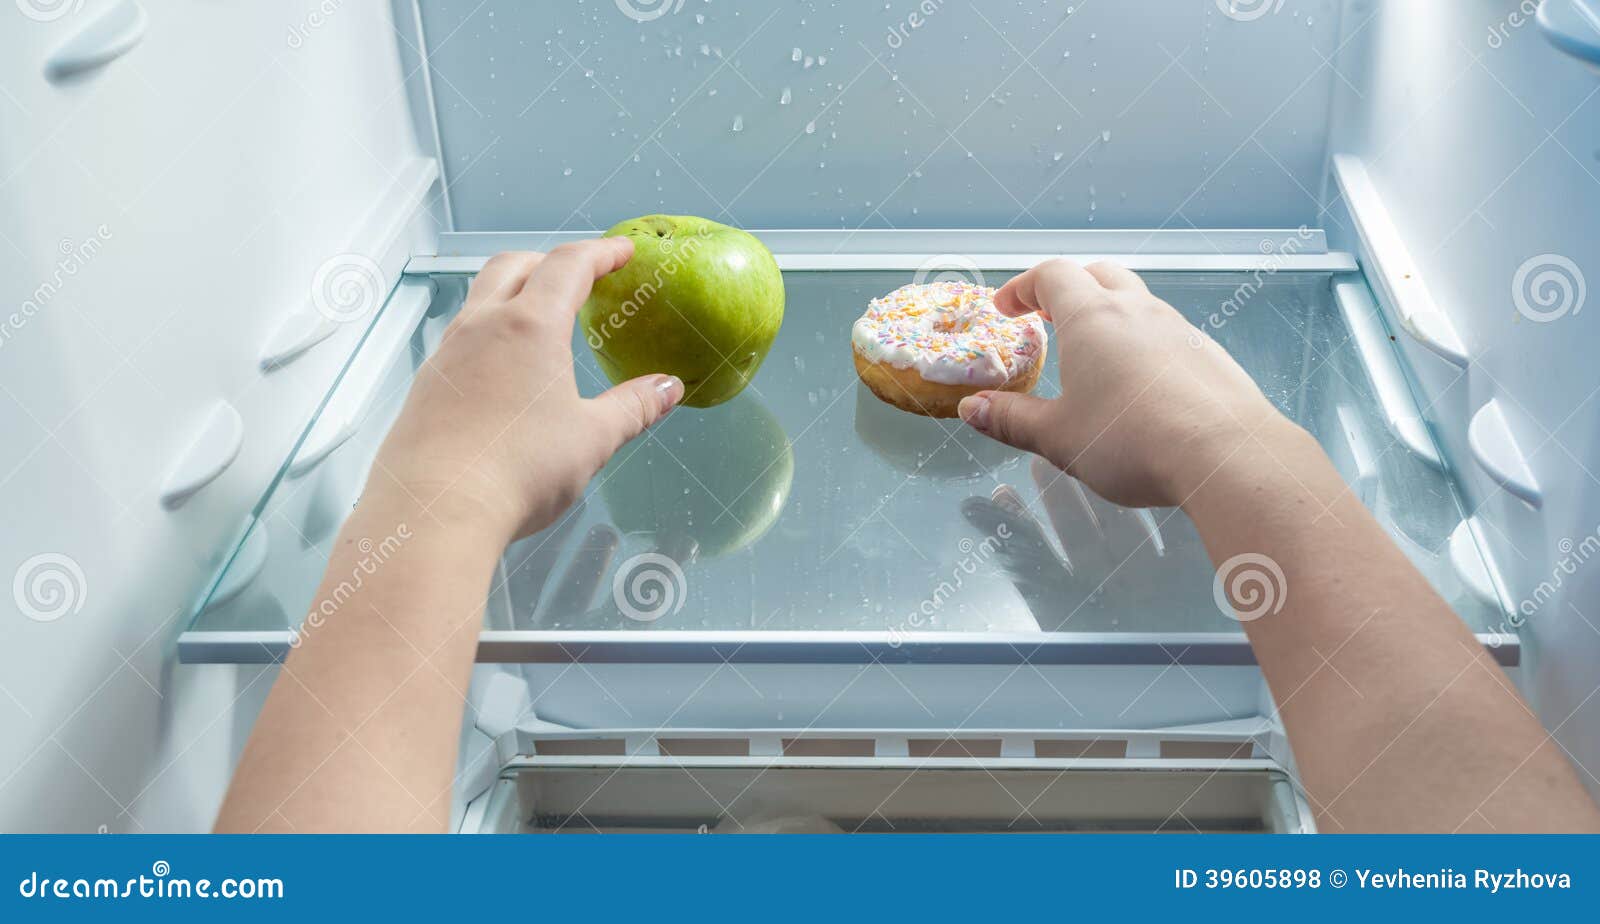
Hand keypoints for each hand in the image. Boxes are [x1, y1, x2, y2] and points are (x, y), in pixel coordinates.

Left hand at [371, 240, 683, 542]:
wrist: (433, 511)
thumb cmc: (516, 470)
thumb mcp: (592, 439)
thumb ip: (632, 407)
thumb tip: (665, 389)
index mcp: (529, 326)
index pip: (568, 266)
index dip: (600, 253)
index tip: (621, 252)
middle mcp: (482, 327)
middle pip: (513, 267)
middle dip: (548, 261)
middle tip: (576, 275)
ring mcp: (446, 355)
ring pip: (479, 300)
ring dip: (511, 294)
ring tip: (538, 321)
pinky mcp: (426, 387)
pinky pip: (459, 341)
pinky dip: (487, 335)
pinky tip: (502, 372)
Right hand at [957, 259, 1299, 507]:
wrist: (1226, 454)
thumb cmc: (1131, 440)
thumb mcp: (1058, 437)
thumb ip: (1012, 419)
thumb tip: (973, 409)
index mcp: (1091, 317)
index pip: (1052, 275)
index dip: (1024, 287)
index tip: (1007, 308)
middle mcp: (1137, 310)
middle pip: (1099, 274)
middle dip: (1069, 288)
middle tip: (1049, 314)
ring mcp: (1179, 329)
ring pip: (1138, 301)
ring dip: (1110, 313)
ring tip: (1094, 352)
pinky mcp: (1209, 356)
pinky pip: (1168, 334)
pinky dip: (1143, 343)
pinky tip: (1141, 385)